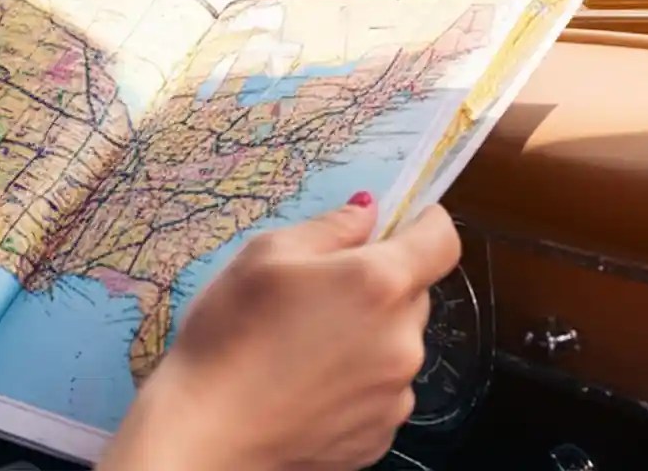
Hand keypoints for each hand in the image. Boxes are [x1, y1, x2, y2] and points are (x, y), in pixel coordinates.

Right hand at [99, 196, 460, 470]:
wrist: (207, 431)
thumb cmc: (229, 334)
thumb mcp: (265, 254)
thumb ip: (331, 226)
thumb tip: (367, 212)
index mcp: (379, 283)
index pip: (441, 240)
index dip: (425, 224)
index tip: (404, 222)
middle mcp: (402, 339)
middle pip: (414, 295)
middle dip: (380, 285)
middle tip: (322, 293)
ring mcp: (396, 394)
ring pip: (397, 345)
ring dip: (369, 335)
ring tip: (306, 346)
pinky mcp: (381, 435)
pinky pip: (382, 391)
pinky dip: (357, 381)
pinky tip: (308, 383)